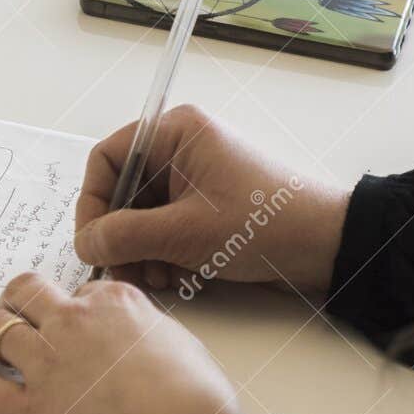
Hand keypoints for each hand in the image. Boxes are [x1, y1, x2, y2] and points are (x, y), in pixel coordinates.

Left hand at [0, 272, 255, 413]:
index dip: (73, 305)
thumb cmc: (194, 397)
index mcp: (114, 302)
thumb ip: (151, 335)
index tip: (71, 316)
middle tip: (8, 310)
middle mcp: (73, 323)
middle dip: (14, 299)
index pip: (81, 291)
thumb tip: (144, 344)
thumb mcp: (182, 344)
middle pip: (26, 293)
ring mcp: (47, 364)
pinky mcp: (30, 410)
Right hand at [73, 105, 350, 297]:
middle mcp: (182, 149)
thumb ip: (126, 235)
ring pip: (144, 215)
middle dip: (120, 236)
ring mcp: (196, 179)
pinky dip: (164, 254)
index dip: (92, 202)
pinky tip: (176, 279)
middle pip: (124, 191)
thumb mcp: (185, 233)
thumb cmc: (262, 224)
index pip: (108, 158)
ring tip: (155, 280)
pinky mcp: (209, 206)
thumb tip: (85, 244)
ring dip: (142, 251)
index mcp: (176, 132)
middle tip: (122, 273)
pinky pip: (167, 227)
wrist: (327, 245)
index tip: (91, 244)